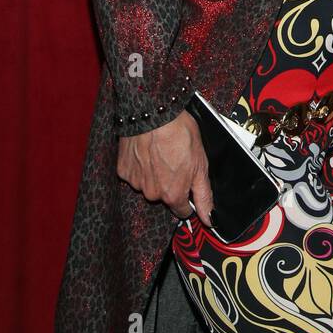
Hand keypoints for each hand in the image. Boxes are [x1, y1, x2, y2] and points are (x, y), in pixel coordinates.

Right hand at [117, 110, 212, 224]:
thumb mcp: (201, 165)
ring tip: (161, 152)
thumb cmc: (180, 135)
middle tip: (175, 160)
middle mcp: (152, 194)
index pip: (182, 210)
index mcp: (172, 195)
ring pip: (148, 184)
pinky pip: (134, 173)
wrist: (155, 114)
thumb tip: (209, 219)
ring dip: (154, 173)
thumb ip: (204, 195)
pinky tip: (147, 150)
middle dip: (171, 182)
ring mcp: (135, 182)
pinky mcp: (123, 169)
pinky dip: (140, 165)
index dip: (188, 197)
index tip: (188, 183)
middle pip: (164, 196)